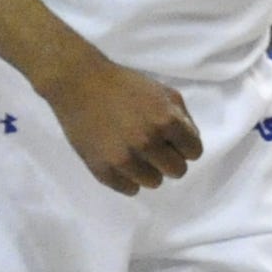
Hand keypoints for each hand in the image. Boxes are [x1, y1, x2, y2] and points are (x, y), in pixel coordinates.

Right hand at [48, 55, 201, 194]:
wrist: (77, 82)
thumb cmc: (124, 84)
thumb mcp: (164, 92)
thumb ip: (183, 118)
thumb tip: (190, 143)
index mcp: (166, 121)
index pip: (194, 152)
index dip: (184, 146)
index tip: (172, 140)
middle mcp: (147, 141)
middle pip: (177, 171)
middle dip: (169, 159)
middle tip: (154, 148)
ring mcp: (123, 157)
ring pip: (154, 182)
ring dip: (149, 170)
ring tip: (135, 154)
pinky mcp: (102, 168)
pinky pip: (129, 189)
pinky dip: (128, 179)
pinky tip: (121, 163)